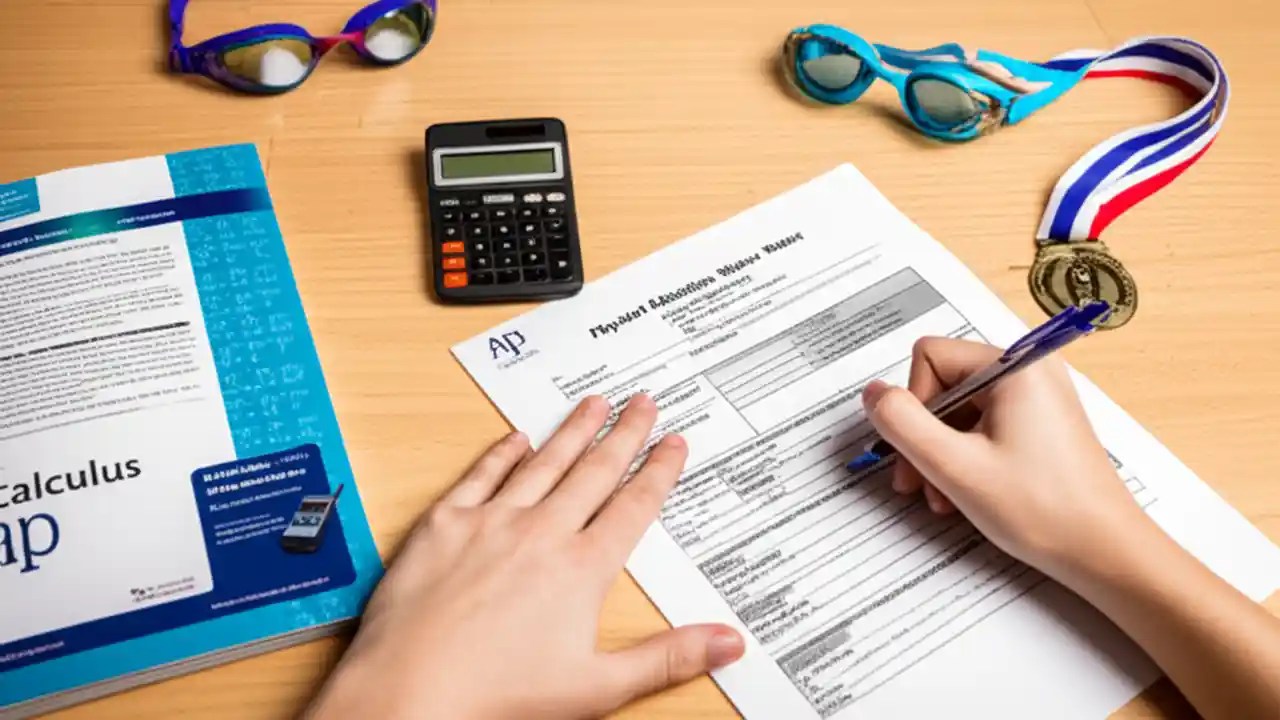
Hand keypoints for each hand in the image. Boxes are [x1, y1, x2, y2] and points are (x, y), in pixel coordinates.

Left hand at [305, 394, 745, 719]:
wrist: (412, 692)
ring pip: (542, 464)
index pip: (634, 508)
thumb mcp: (599, 686)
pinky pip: (479, 477)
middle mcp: (542, 534)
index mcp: (582, 570)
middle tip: (642, 402)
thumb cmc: (499, 696)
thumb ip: (668, 657)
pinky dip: (499, 454)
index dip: (659, 472)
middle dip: (624, 434)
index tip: (674, 444)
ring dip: (571, 431)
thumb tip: (728, 643)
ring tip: (592, 403)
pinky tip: (514, 437)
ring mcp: (491, 523)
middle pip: (594, 473)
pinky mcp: (444, 525)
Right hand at [861, 337, 1156, 580]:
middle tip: (916, 484)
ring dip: (941, 453)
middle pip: (944, 383)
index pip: (930, 357)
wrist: (1107, 553)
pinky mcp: (1042, 423)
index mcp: (1015, 366)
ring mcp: (1039, 397)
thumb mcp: (954, 467)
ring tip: (942, 498)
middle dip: (923, 435)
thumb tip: (872, 393)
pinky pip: (985, 425)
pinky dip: (966, 457)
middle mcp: (1030, 370)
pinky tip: (964, 493)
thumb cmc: (1041, 509)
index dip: (912, 405)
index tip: (916, 453)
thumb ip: (903, 424)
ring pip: (961, 409)